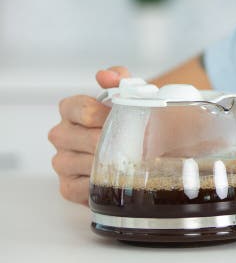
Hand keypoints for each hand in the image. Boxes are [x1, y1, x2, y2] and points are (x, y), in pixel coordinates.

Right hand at [48, 66, 129, 204]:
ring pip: (79, 162)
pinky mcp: (68, 186)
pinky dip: (99, 184)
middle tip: (133, 143)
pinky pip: (78, 187)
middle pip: (78, 137)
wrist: (146, 151)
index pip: (76, 107)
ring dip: (106, 162)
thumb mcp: (131, 97)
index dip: (101, 114)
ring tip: (130, 160)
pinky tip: (116, 178)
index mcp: (71, 110)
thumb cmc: (132, 123)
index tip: (121, 117)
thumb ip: (120, 80)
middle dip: (108, 140)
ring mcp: (62, 161)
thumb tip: (105, 75)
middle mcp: (61, 134)